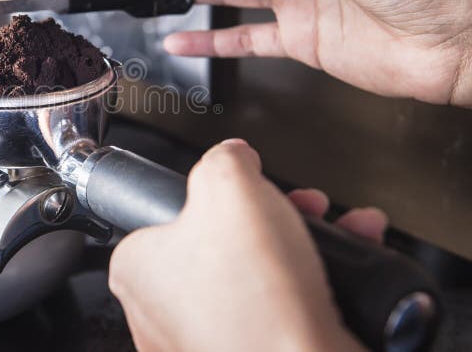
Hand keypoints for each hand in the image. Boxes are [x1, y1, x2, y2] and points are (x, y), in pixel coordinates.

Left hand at [109, 139, 386, 351]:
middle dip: (276, 215)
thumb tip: (233, 157)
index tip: (247, 188)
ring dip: (306, 245)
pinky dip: (317, 286)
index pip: (169, 213)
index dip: (218, 194)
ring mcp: (206, 343)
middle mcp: (163, 314)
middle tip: (298, 208)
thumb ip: (224, 159)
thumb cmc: (255, 305)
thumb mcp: (228, 186)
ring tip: (338, 230)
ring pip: (259, 276)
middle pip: (224, 242)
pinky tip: (349, 269)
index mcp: (139, 271)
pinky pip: (281, 311)